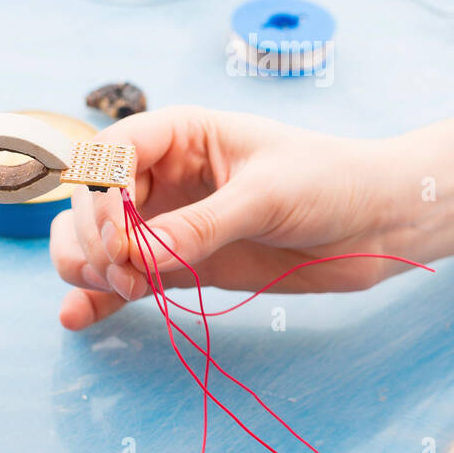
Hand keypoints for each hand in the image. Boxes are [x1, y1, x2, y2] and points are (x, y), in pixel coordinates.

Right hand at [50, 106, 400, 329]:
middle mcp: (165, 176)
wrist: (376, 222)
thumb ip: (200, 226)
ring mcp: (171, 222)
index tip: (121, 235)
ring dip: (93, 267)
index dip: (99, 195)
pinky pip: (126, 280)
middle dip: (96, 238)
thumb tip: (137, 256)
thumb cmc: (329, 182)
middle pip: (92, 202)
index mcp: (180, 135)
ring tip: (127, 290)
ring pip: (98, 242)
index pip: (108, 155)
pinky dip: (99, 297)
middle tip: (130, 272)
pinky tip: (77, 317)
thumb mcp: (265, 196)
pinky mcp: (183, 265)